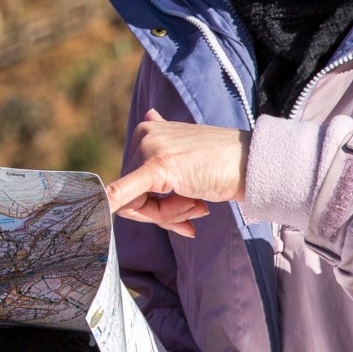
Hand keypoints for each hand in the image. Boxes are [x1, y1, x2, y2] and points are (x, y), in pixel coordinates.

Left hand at [104, 112, 247, 237]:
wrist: (253, 164)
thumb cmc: (223, 168)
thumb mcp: (185, 165)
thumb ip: (161, 165)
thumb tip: (133, 155)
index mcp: (147, 131)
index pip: (135, 182)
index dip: (155, 208)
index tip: (182, 220)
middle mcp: (143, 135)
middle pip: (134, 195)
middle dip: (165, 214)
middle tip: (197, 209)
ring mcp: (149, 149)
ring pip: (139, 205)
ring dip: (173, 214)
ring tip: (200, 202)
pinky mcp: (157, 167)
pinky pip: (125, 192)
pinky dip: (111, 201)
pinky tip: (98, 208)